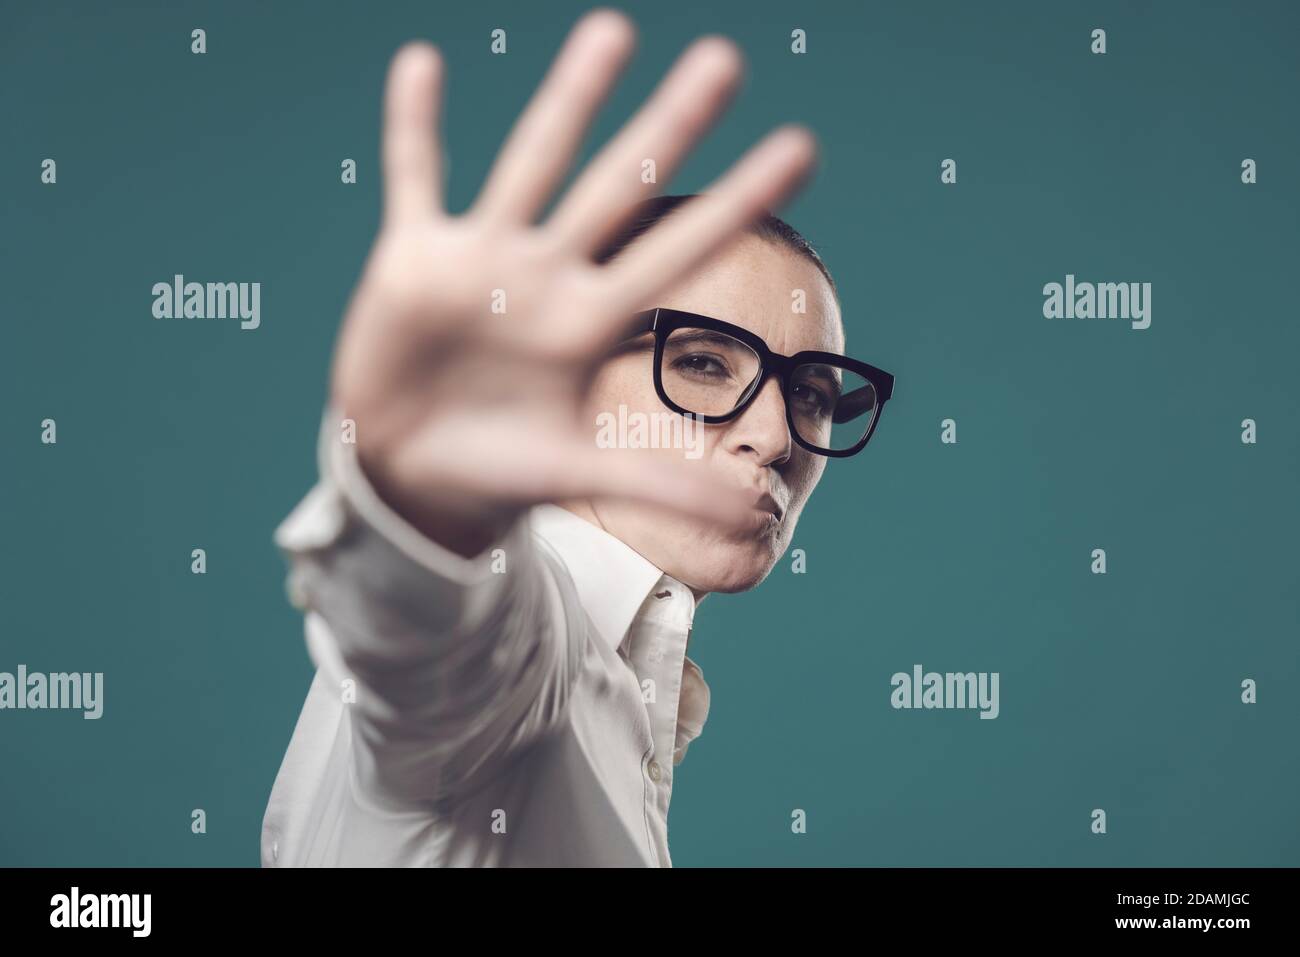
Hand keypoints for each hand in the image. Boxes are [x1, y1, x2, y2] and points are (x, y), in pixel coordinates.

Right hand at [330, 8, 817, 555]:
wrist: (409, 480)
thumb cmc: (498, 477)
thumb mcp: (579, 473)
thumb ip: (663, 487)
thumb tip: (755, 516)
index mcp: (591, 322)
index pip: (679, 249)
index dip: (738, 200)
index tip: (802, 146)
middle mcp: (547, 277)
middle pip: (620, 186)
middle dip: (670, 126)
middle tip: (726, 59)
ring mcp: (483, 260)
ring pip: (533, 161)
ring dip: (569, 98)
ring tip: (615, 30)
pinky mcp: (414, 260)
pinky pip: (414, 178)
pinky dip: (415, 126)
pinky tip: (423, 63)